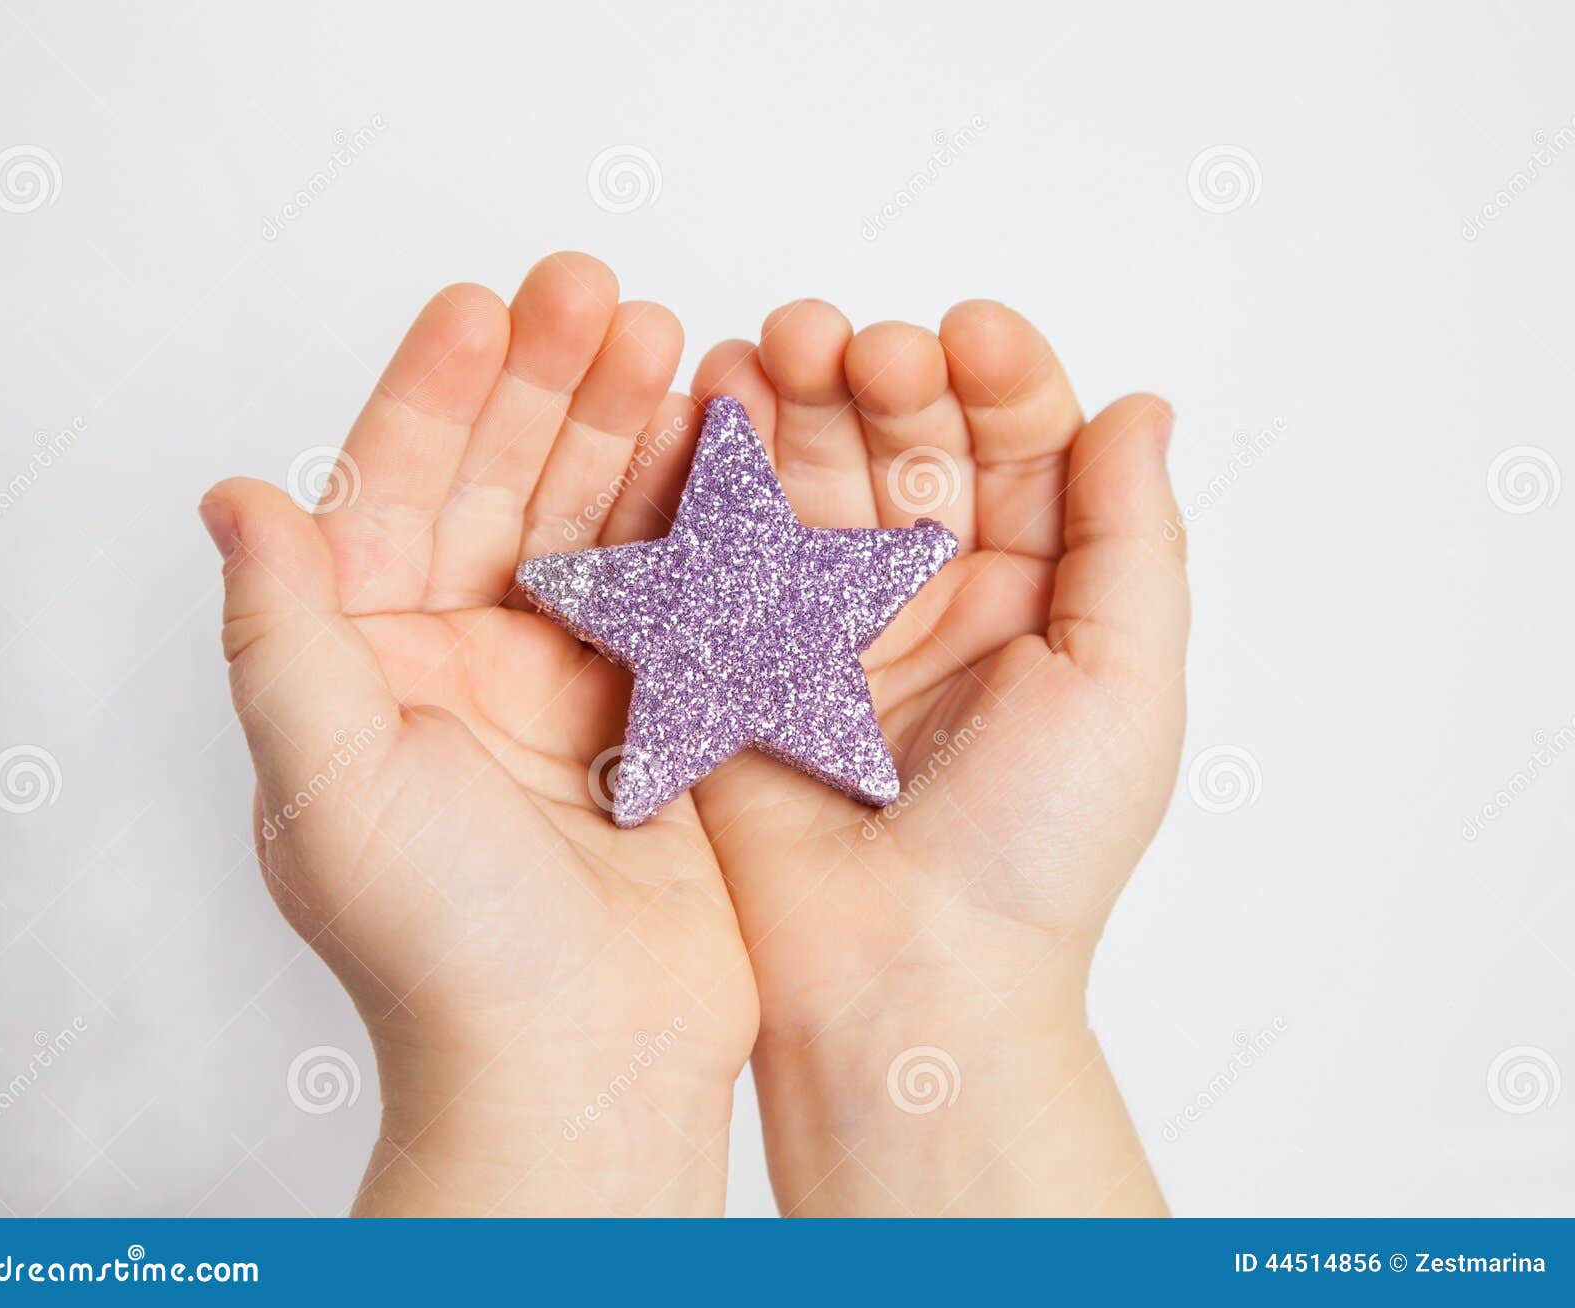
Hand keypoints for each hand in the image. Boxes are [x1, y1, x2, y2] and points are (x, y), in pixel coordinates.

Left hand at [201, 256, 756, 1214]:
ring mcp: (572, 683)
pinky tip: (724, 440)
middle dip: (550, 387)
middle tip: (604, 297)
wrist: (582, 1065)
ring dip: (630, 430)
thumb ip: (282, 635)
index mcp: (374, 669)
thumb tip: (235, 498)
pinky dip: (701, 513)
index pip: (393, 496)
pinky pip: (681, 585)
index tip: (488, 306)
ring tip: (675, 342)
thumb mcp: (328, 783)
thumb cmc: (442, 949)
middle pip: (506, 487)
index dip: (435, 394)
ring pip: (600, 521)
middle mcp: (466, 664)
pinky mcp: (664, 711)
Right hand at [683, 299, 1188, 1214]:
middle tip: (857, 346)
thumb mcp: (1125, 686)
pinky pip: (723, 537)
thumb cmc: (1033, 852)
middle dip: (883, 373)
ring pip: (811, 472)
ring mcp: (825, 619)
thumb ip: (1132, 537)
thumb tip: (1141, 406)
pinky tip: (710, 401)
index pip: (1021, 448)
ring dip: (795, 395)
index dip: (999, 378)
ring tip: (778, 346)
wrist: (901, 976)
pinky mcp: (735, 650)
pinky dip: (715, 463)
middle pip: (907, 441)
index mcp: (1033, 598)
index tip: (971, 336)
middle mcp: (928, 596)